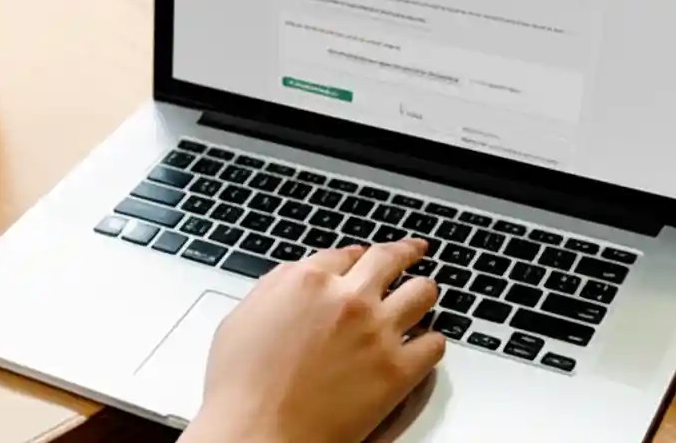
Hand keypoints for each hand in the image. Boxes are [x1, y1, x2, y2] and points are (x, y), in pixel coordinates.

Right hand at [184, 239, 444, 442]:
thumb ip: (274, 289)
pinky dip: (431, 343)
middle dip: (404, 252)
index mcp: (306, 281)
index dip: (357, 256)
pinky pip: (434, 344)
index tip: (364, 258)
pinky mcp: (397, 370)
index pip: (346, 253)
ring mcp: (376, 332)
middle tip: (414, 250)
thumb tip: (296, 278)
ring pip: (422, 292)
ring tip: (424, 294)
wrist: (258, 433)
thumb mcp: (241, 318)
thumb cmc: (241, 387)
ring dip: (422, 292)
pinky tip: (424, 346)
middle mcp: (347, 298)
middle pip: (389, 259)